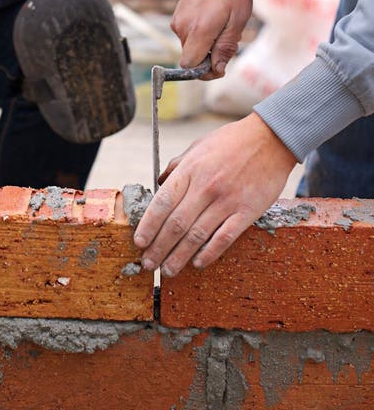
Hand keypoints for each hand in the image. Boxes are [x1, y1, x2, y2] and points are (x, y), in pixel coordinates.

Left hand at [134, 112, 296, 275]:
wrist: (271, 138)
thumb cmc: (232, 141)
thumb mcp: (198, 146)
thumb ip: (178, 166)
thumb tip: (159, 183)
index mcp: (191, 169)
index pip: (162, 203)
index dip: (148, 226)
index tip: (139, 242)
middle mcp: (206, 187)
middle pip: (176, 224)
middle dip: (159, 247)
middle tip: (149, 264)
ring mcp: (227, 200)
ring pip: (197, 235)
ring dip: (179, 256)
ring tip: (168, 271)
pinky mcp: (248, 211)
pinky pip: (225, 237)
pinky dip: (209, 253)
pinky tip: (197, 263)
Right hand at [173, 0, 251, 76]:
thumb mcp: (238, 20)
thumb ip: (226, 47)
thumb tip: (216, 69)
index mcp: (199, 29)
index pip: (189, 64)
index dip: (204, 70)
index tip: (219, 64)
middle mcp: (183, 27)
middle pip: (191, 57)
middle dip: (208, 57)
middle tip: (226, 40)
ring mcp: (177, 21)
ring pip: (189, 47)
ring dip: (205, 45)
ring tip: (220, 25)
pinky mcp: (176, 17)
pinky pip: (186, 36)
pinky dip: (199, 35)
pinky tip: (211, 20)